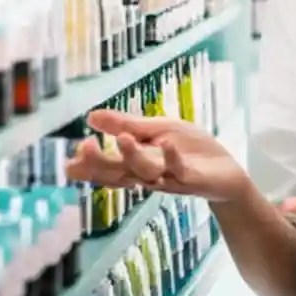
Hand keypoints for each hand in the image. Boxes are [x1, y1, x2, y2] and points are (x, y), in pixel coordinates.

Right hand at [65, 109, 249, 201]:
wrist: (226, 171)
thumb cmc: (190, 149)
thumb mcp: (157, 129)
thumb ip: (126, 125)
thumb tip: (90, 116)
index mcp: (136, 162)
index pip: (106, 168)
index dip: (89, 166)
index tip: (69, 162)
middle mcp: (148, 174)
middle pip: (119, 173)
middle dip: (100, 163)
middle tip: (83, 149)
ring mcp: (170, 178)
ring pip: (146, 172)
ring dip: (133, 156)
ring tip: (123, 139)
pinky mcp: (192, 179)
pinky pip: (179, 171)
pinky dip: (172, 158)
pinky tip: (165, 144)